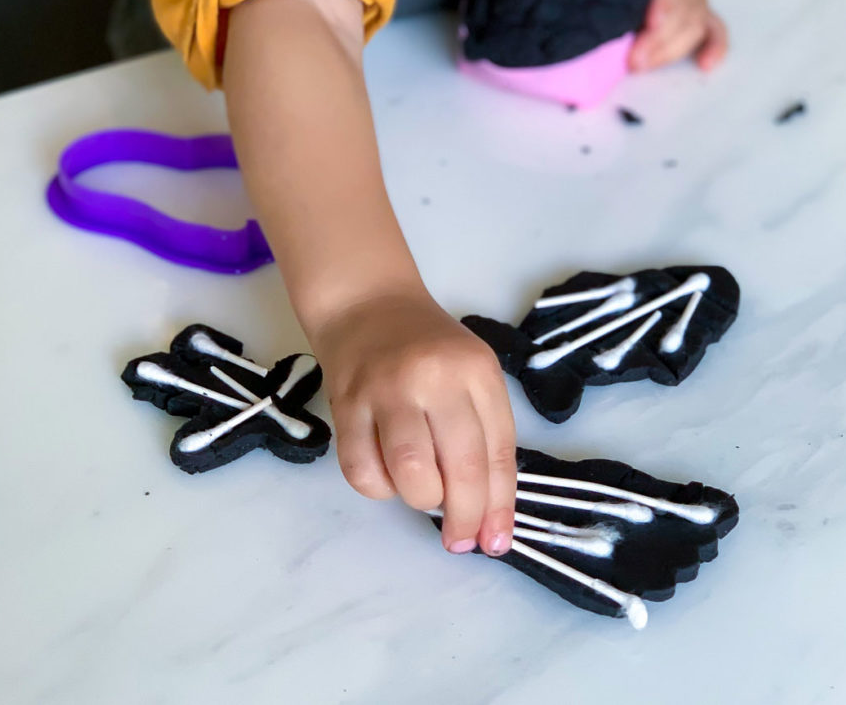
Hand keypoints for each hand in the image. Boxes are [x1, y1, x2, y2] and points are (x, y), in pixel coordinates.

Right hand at [312, 288, 516, 556]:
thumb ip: (483, 432)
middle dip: (465, 516)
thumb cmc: (428, 347)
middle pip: (461, 466)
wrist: (367, 303)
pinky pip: (362, 471)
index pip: (497, 450)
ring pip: (412, 473)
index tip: (497, 541)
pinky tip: (387, 476)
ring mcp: (387, 389)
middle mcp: (435, 377)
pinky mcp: (346, 402)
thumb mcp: (471, 374)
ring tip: (423, 493)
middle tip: (461, 540)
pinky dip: (378, 489)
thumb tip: (488, 512)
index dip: (500, 505)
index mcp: (476, 370)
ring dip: (422, 501)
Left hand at [629, 0, 727, 72]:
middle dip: (658, 40)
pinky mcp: (702, 10)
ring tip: (643, 65)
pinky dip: (714, 48)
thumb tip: (592, 5)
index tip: (649, 25)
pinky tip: (705, 65)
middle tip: (633, 60)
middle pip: (682, 10)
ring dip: (669, 50)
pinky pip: (715, 30)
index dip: (663, 3)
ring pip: (694, 24)